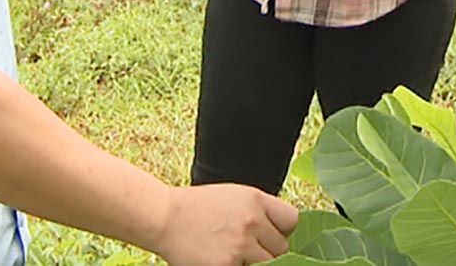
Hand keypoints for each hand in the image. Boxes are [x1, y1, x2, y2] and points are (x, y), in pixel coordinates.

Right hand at [148, 183, 297, 265]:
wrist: (164, 217)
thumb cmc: (197, 208)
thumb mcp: (233, 197)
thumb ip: (257, 211)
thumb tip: (279, 233)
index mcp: (255, 200)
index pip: (291, 220)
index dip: (282, 231)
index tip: (269, 236)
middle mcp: (251, 221)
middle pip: (281, 248)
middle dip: (267, 251)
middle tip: (246, 248)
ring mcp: (239, 245)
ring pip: (267, 264)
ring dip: (253, 263)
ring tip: (233, 254)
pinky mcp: (227, 265)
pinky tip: (221, 260)